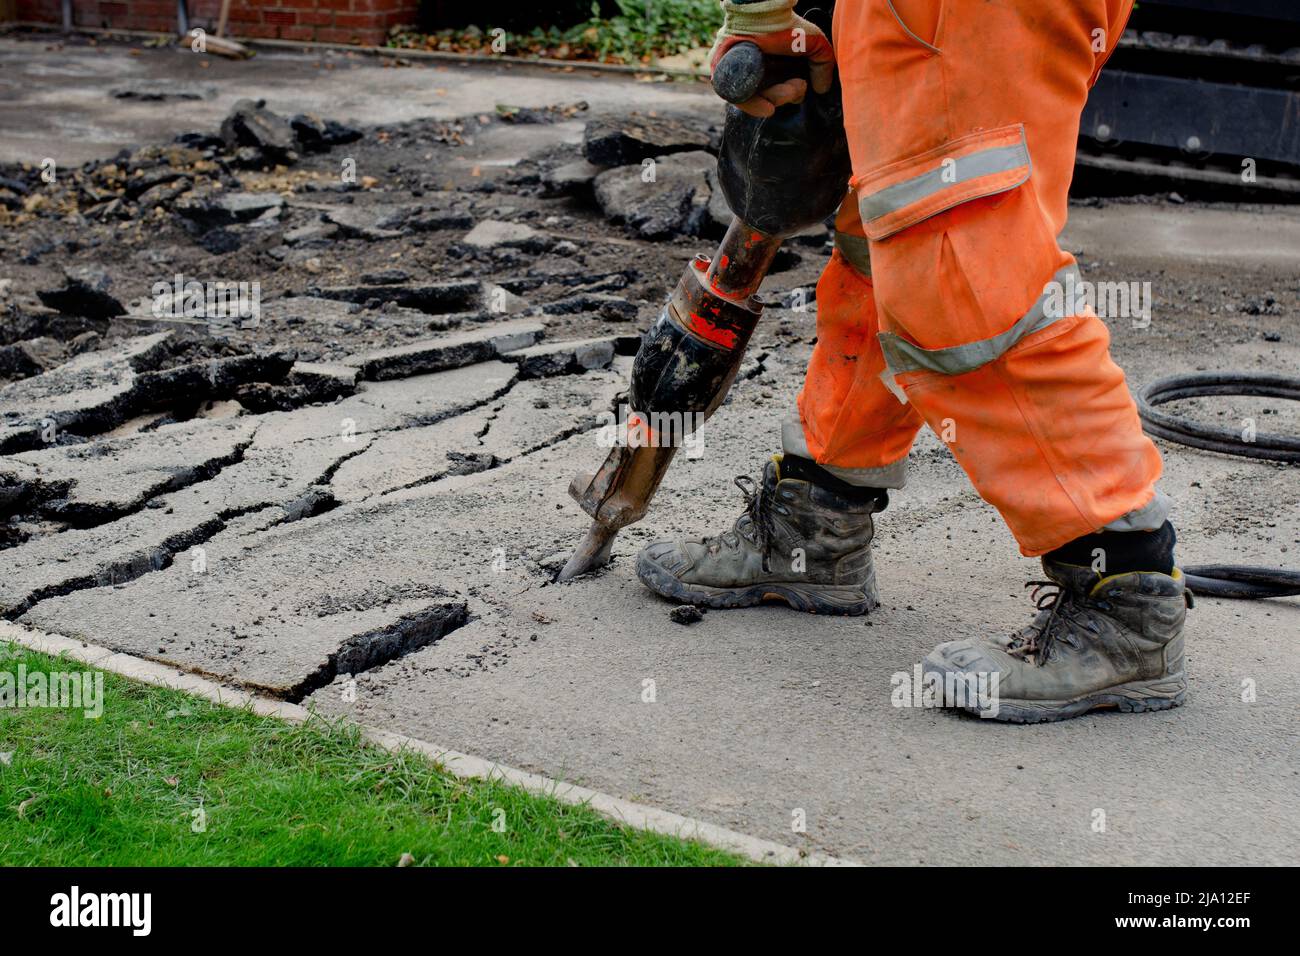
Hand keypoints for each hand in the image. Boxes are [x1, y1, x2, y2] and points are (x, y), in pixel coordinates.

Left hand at [710, 6, 834, 118]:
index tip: (801, 86)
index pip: (779, 92)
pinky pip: (737, 98)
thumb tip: (822, 89)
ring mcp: (739, 75)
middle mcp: (755, 72)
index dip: (791, 94)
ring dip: (776, 99)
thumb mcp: (812, 43)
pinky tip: (769, 108)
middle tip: (796, 86)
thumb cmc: (787, 24)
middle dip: (786, 96)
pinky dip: (753, 106)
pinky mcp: (724, 75)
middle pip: (769, 98)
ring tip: (788, 89)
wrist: (763, 11)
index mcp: (772, 67)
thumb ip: (822, 64)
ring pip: (756, 99)